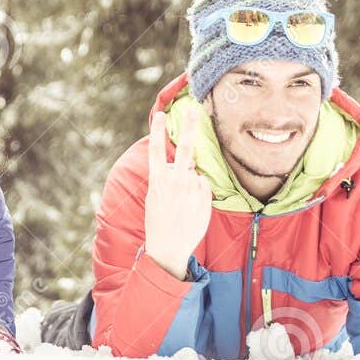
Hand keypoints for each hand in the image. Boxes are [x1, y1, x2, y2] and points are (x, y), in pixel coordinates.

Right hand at [142, 109, 211, 280]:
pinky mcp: (203, 200)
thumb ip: (170, 180)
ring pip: (195, 173)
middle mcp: (175, 183)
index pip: (158, 152)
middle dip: (190, 128)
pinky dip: (198, 193)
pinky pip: (203, 187)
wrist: (167, 248)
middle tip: (195, 111)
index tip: (160, 115)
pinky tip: (190, 208)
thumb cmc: (159, 221)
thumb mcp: (156, 197)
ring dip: (190, 182)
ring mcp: (191, 191)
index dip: (159, 132)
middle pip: (185, 150)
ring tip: (180, 203)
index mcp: (158, 182)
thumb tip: (189, 170)